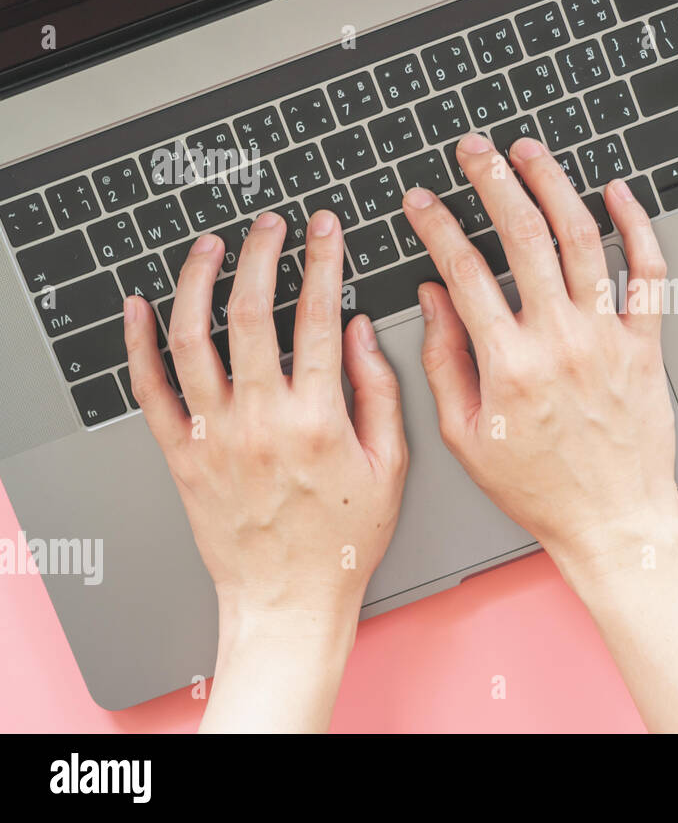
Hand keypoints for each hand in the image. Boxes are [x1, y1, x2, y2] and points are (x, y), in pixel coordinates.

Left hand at [123, 209, 408, 731]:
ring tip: (210, 247)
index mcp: (319, 419)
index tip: (324, 229)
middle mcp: (261, 420)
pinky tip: (140, 308)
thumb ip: (380, 392)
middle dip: (261, 255)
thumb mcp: (390, 466)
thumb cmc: (345, 541)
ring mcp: (215, 436)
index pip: (318, 317)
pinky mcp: (183, 456)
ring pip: (193, 340)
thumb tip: (359, 331)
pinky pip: (150, 391)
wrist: (289, 599)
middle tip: (270, 225)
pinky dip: (139, 344)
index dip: (323, 261)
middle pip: (251, 314)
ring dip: (199, 283)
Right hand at [401, 134, 677, 581]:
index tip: (421, 200)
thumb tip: (435, 297)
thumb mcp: (467, 435)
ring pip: (582, 239)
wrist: (612, 520)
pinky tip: (617, 194)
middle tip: (475, 150)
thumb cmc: (540, 488)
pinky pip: (648, 273)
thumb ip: (446, 361)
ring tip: (531, 153)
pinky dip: (636, 226)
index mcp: (509, 364)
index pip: (464, 270)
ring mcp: (607, 338)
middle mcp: (560, 341)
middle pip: (524, 236)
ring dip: (554, 185)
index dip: (437, 225)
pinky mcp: (645, 344)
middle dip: (493, 180)